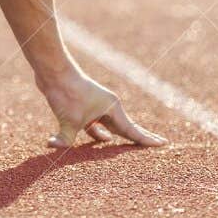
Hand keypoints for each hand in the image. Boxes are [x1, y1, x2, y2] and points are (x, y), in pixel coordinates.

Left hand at [36, 64, 166, 149]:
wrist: (54, 71)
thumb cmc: (66, 93)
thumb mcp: (68, 120)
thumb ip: (65, 140)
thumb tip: (53, 146)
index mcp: (112, 109)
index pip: (132, 130)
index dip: (147, 140)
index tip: (163, 144)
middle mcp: (108, 107)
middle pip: (126, 127)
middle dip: (140, 137)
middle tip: (159, 143)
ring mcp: (96, 106)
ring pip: (111, 126)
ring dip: (118, 136)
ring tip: (131, 146)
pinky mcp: (84, 106)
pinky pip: (96, 124)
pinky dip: (99, 133)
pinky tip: (102, 140)